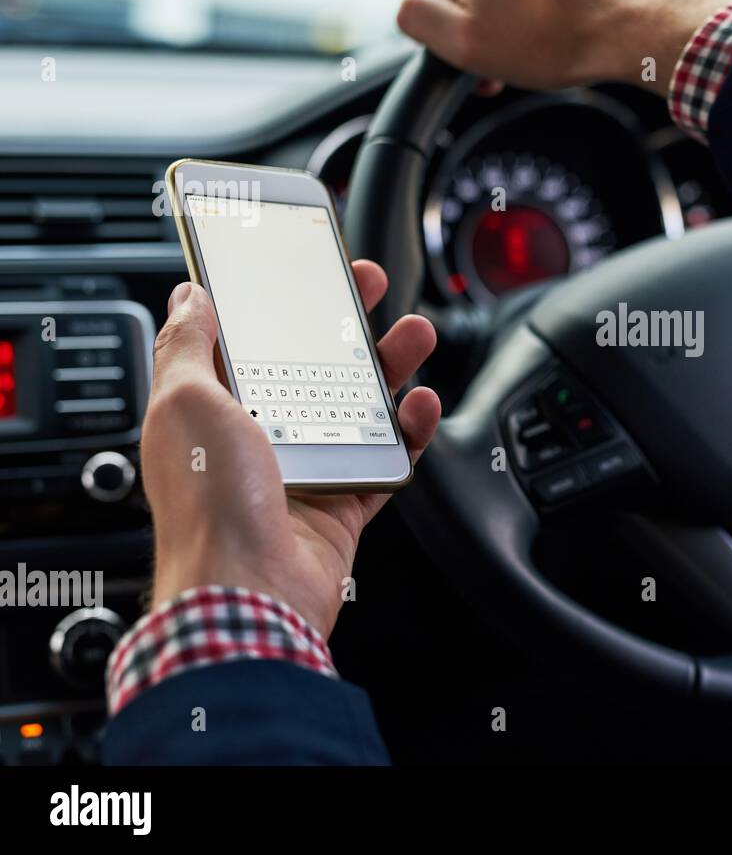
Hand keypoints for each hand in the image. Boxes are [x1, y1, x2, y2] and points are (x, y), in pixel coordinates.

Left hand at [141, 260, 440, 637]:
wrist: (249, 594)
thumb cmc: (208, 504)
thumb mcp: (181, 401)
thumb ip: (186, 344)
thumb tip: (190, 295)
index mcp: (214, 409)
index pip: (250, 337)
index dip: (279, 297)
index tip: (307, 265)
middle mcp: (259, 438)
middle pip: (314, 364)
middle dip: (346, 320)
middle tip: (371, 285)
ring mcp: (306, 471)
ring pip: (359, 405)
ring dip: (390, 366)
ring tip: (415, 335)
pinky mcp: (345, 503)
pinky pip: (388, 458)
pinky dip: (410, 431)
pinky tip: (421, 405)